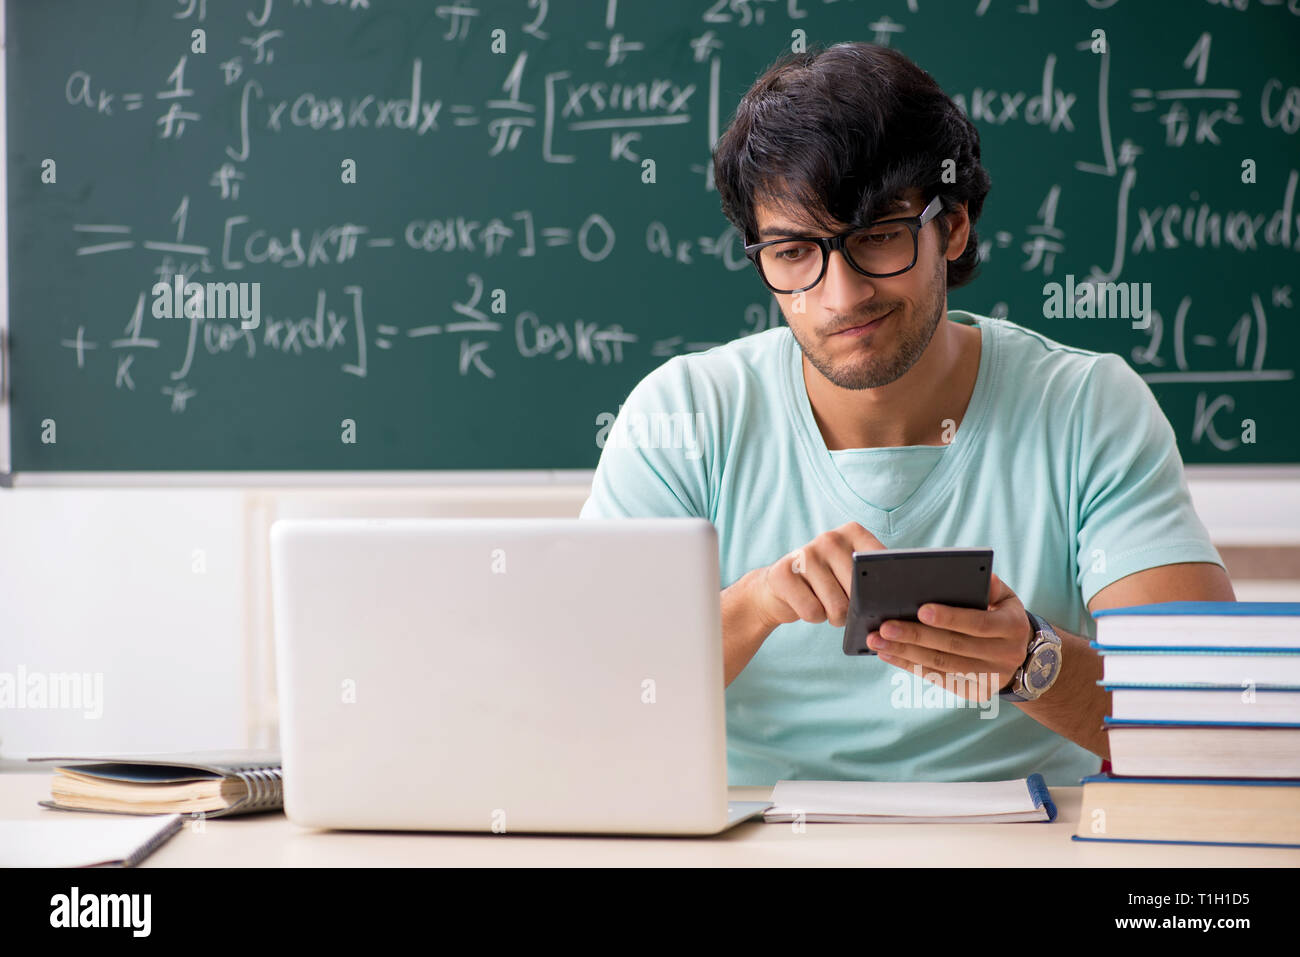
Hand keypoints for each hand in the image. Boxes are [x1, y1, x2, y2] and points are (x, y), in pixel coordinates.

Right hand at [750, 522, 885, 630]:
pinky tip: (807, 603)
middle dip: (856, 610)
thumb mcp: (852, 573)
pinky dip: (813, 617)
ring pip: (837, 607)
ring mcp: (806, 553)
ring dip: (834, 617)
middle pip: (860, 592)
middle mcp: (830, 538)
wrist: (779, 588)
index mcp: (854, 533)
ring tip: (825, 604)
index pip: (882, 565)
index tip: (881, 599)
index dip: (884, 590)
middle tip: (845, 606)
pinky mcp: (783, 573)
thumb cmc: (826, 584)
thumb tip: (900, 598)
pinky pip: (813, 612)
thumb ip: (874, 577)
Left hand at [866, 572, 1032, 701]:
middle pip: (953, 647)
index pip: (978, 623)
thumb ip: (988, 586)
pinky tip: (888, 655)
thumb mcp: (1005, 597)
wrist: (1023, 657)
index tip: (921, 610)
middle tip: (884, 627)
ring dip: (906, 654)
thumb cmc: (1001, 615)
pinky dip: (910, 666)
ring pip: (942, 666)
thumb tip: (972, 574)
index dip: (950, 618)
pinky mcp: (974, 692)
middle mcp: (1004, 656)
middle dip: (916, 637)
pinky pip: (938, 679)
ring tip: (877, 641)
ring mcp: (990, 678)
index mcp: (1012, 627)